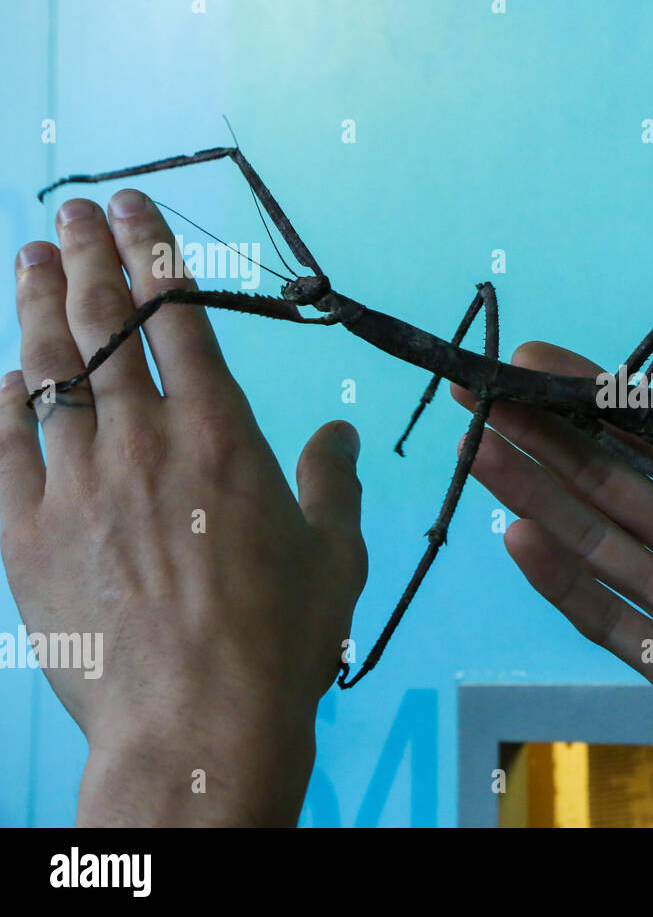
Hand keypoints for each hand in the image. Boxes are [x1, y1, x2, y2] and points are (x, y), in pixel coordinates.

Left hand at [0, 190, 367, 824]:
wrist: (196, 722)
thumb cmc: (281, 638)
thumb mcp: (336, 556)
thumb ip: (333, 485)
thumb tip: (340, 438)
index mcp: (221, 436)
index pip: (178, 319)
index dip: (154, 255)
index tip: (132, 208)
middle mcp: (143, 442)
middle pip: (104, 327)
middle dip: (86, 257)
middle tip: (69, 211)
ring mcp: (76, 485)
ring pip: (49, 374)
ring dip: (36, 308)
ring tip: (27, 258)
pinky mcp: (26, 535)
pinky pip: (4, 450)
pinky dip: (1, 405)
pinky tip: (2, 376)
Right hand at [454, 342, 652, 825]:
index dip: (604, 399)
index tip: (547, 363)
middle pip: (609, 477)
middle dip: (546, 433)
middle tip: (482, 387)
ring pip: (594, 536)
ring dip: (533, 493)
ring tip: (476, 444)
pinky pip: (610, 620)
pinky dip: (561, 583)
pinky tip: (515, 538)